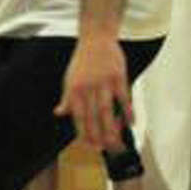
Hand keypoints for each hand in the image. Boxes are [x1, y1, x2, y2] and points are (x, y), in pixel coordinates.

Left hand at [54, 31, 129, 149]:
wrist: (96, 39)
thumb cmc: (82, 61)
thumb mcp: (69, 79)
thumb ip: (67, 98)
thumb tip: (59, 113)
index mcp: (74, 90)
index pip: (78, 116)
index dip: (83, 132)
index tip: (88, 146)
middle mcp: (87, 88)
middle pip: (92, 116)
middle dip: (97, 135)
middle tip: (102, 149)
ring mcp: (103, 83)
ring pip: (107, 110)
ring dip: (111, 127)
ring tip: (115, 141)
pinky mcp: (118, 77)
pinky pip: (124, 97)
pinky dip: (128, 111)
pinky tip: (131, 123)